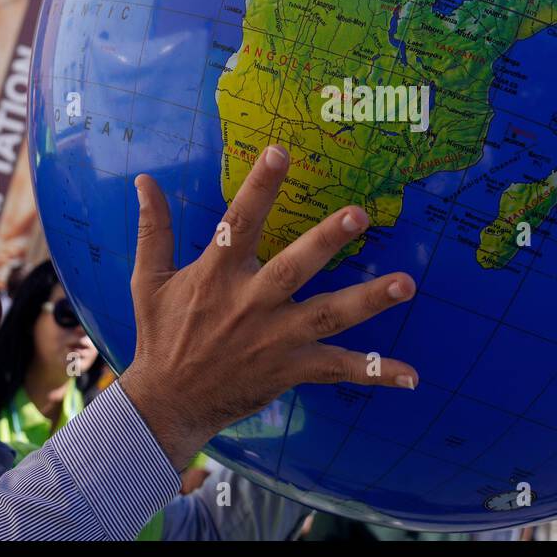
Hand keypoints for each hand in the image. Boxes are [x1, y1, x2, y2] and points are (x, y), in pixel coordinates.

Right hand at [119, 144, 418, 468]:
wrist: (166, 404)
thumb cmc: (161, 335)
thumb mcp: (149, 280)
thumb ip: (154, 229)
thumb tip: (144, 180)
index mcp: (217, 274)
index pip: (239, 222)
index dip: (259, 187)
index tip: (280, 152)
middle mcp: (250, 304)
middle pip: (293, 268)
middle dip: (326, 241)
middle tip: (359, 214)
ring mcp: (274, 338)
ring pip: (327, 316)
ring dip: (368, 300)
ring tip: (407, 284)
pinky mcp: (291, 369)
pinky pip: (340, 370)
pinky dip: (376, 373)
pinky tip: (412, 376)